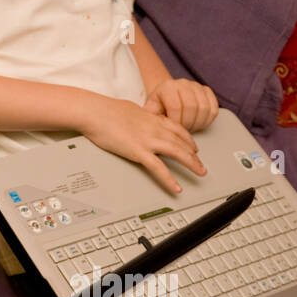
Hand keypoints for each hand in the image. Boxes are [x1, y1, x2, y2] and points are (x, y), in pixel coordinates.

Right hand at [79, 94, 206, 194]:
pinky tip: (176, 187)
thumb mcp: (129, 109)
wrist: (95, 112)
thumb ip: (138, 117)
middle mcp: (155, 128)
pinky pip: (159, 168)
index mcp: (152, 118)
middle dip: (195, 155)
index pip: (177, 128)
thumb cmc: (106, 109)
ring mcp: (148, 140)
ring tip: (200, 173)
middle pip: (182, 142)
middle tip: (202, 164)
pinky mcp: (138, 151)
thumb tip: (137, 119)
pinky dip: (170, 180)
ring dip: (192, 164)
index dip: (188, 139)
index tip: (193, 146)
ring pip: (178, 153)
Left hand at [143, 78, 218, 131]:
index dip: (177, 121)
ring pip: (204, 108)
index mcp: (167, 87)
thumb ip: (150, 116)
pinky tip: (199, 123)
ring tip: (190, 127)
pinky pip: (213, 108)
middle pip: (191, 107)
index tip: (174, 128)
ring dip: (199, 123)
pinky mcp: (207, 90)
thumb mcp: (151, 109)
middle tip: (183, 130)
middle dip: (188, 124)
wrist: (167, 94)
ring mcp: (196, 86)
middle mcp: (183, 83)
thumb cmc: (159, 105)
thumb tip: (149, 126)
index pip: (175, 106)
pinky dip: (208, 119)